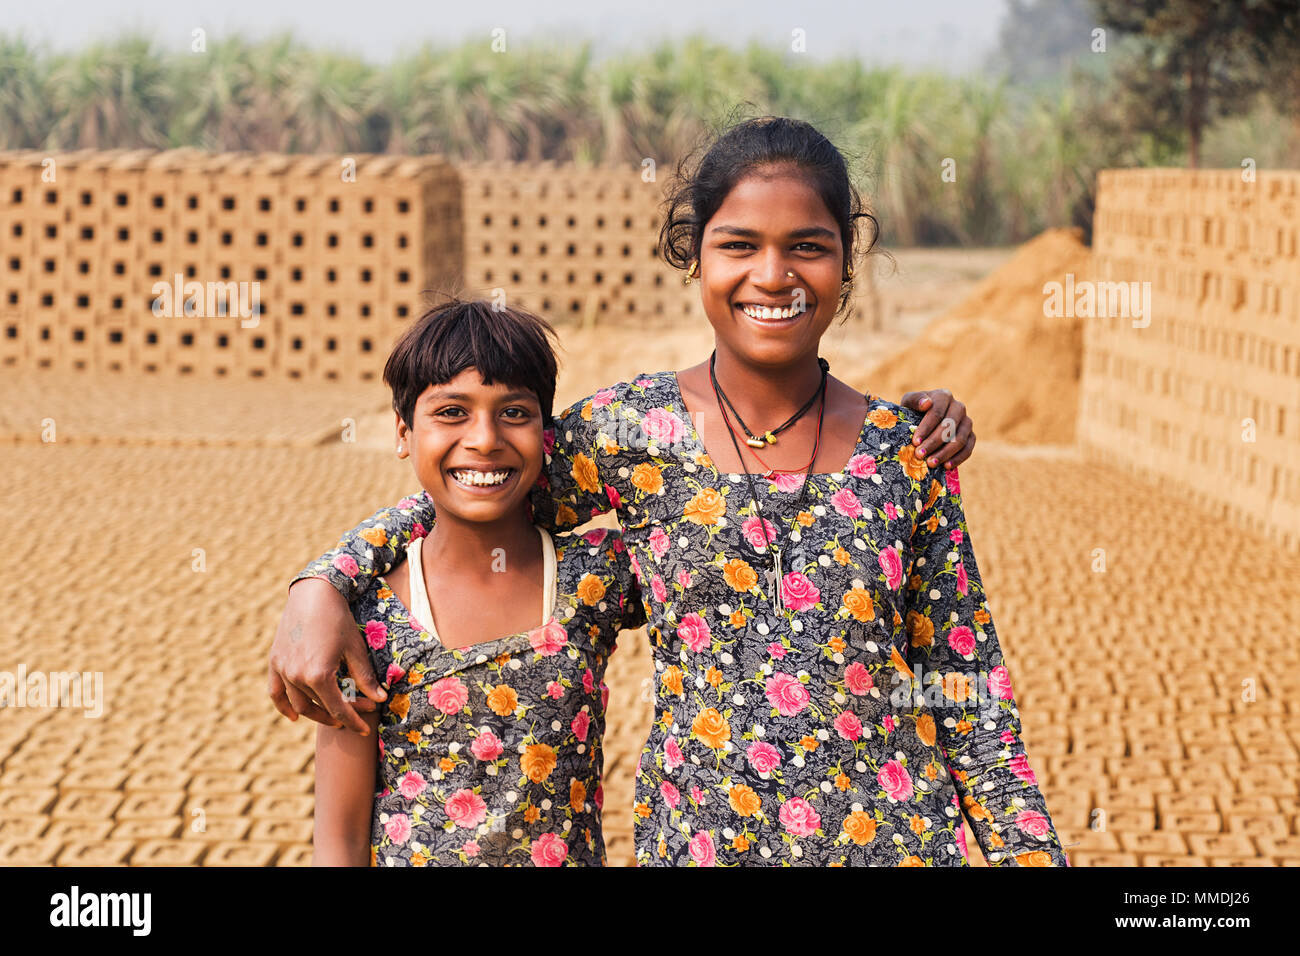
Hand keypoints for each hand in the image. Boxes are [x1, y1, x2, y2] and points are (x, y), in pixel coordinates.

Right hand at [268, 576, 385, 733]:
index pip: (338, 708)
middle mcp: (297, 676)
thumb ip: (365, 677)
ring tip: (331, 716)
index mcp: (319, 675)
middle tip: (356, 714)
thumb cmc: (339, 620)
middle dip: (340, 714)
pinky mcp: (274, 662)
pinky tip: (294, 716)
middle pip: (320, 706)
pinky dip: (284, 707)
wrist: (313, 594)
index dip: (353, 721)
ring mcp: (282, 670)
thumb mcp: (355, 649)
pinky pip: (276, 693)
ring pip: (299, 703)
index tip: (364, 729)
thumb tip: (381, 699)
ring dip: (316, 713)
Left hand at [899, 388, 974, 470]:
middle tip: (919, 455)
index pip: (937, 412)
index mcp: (944, 396)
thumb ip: (915, 400)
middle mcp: (958, 407)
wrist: (922, 421)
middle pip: (949, 426)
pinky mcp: (971, 436)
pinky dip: (958, 458)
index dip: (926, 428)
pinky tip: (946, 466)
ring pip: (960, 439)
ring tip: (930, 463)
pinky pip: (968, 448)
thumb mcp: (908, 402)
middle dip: (933, 442)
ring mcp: (967, 422)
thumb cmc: (913, 411)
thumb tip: (927, 403)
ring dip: (944, 453)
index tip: (915, 442)